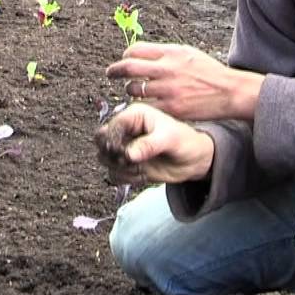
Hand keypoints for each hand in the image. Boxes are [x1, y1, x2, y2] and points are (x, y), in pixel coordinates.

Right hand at [94, 103, 214, 184]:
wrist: (193, 160)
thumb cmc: (185, 141)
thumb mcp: (170, 139)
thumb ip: (148, 145)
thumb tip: (128, 154)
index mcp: (134, 116)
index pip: (111, 125)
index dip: (113, 140)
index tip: (124, 153)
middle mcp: (125, 131)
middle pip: (100, 141)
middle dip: (112, 154)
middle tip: (128, 161)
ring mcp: (124, 148)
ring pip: (104, 159)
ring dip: (120, 168)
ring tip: (140, 168)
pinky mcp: (126, 164)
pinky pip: (113, 174)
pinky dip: (124, 178)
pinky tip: (141, 175)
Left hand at [106, 42, 263, 121]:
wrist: (229, 91)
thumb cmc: (209, 72)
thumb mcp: (188, 53)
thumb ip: (165, 54)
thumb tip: (141, 54)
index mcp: (171, 52)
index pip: (136, 50)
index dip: (125, 56)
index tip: (123, 61)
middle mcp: (167, 69)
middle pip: (128, 68)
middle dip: (114, 71)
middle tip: (110, 74)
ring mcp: (167, 90)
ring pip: (133, 90)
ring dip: (129, 91)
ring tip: (133, 92)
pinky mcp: (171, 108)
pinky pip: (145, 107)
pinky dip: (141, 106)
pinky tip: (143, 106)